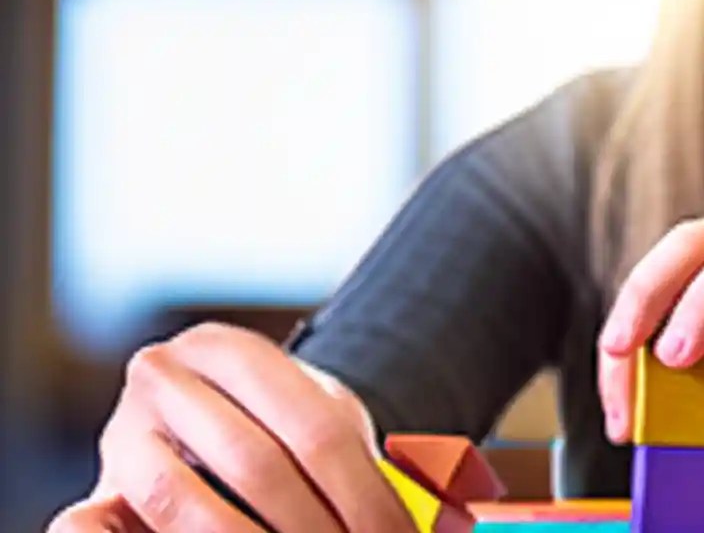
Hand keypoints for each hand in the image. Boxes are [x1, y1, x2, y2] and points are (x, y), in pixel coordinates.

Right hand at [47, 323, 414, 532]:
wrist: (202, 424)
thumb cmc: (276, 425)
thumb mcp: (321, 419)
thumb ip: (362, 459)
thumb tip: (442, 515)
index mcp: (232, 347)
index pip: (317, 430)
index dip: (365, 498)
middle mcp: (168, 373)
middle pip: (261, 468)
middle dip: (320, 530)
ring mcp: (124, 426)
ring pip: (194, 508)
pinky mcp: (103, 480)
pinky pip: (150, 526)